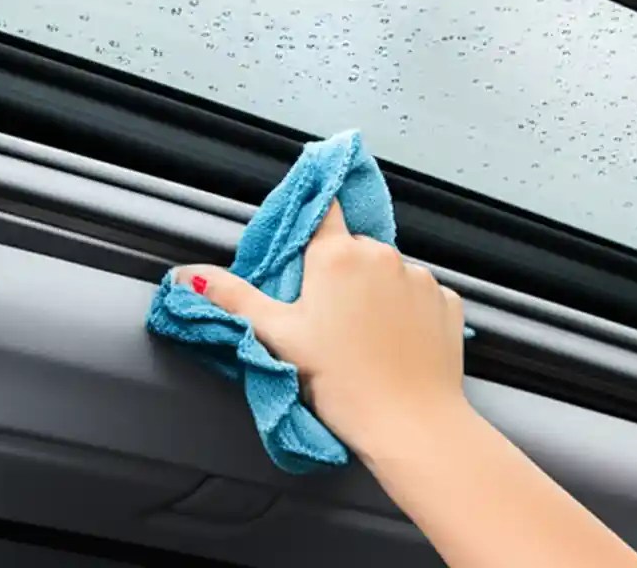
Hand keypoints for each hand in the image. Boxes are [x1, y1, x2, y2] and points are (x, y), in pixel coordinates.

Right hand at [175, 201, 468, 460]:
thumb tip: (188, 274)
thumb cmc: (343, 383)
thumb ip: (233, 299)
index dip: (314, 218)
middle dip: (340, 275)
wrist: (412, 424)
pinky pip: (421, 297)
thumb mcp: (278, 338)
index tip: (308, 233)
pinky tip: (395, 345)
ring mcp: (421, 278)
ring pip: (389, 274)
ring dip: (375, 294)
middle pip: (353, 250)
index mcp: (338, 256)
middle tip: (326, 319)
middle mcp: (383, 255)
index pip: (324, 211)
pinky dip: (408, 314)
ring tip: (363, 339)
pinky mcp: (448, 302)